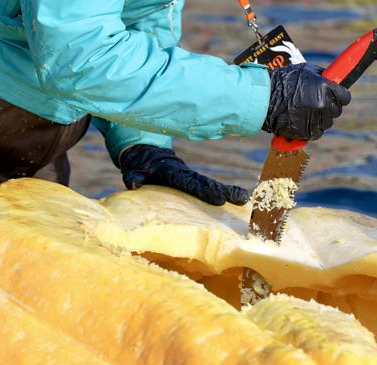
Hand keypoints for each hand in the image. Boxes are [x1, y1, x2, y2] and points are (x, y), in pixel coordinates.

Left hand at [120, 145, 248, 205]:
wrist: (146, 153)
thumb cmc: (139, 165)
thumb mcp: (133, 170)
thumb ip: (133, 176)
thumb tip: (133, 183)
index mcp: (172, 173)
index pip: (189, 183)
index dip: (203, 191)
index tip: (218, 200)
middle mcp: (185, 174)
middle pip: (206, 183)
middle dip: (223, 191)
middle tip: (239, 200)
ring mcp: (191, 176)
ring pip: (211, 184)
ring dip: (228, 191)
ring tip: (244, 199)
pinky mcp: (195, 180)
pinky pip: (211, 186)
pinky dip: (225, 191)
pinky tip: (239, 198)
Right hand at [262, 63, 351, 140]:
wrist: (264, 99)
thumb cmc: (283, 81)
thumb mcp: (305, 70)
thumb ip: (322, 76)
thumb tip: (332, 79)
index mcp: (325, 88)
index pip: (345, 96)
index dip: (341, 96)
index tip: (336, 96)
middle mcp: (323, 105)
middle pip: (337, 110)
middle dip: (330, 107)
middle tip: (318, 103)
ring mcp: (316, 120)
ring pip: (327, 122)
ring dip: (320, 118)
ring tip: (307, 112)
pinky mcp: (307, 132)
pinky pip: (317, 132)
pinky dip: (311, 128)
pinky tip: (302, 120)